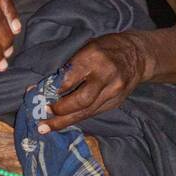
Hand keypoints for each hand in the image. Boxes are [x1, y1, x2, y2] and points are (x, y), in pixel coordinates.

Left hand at [37, 31, 154, 131]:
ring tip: (46, 128)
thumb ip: (70, 66)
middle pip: (80, 100)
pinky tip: (64, 123)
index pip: (70, 78)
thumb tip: (45, 84)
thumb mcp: (87, 47)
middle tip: (44, 113)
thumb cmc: (106, 48)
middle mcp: (105, 75)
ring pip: (86, 111)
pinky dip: (77, 118)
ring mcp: (113, 91)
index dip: (54, 90)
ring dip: (64, 122)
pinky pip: (93, 113)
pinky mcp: (116, 102)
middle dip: (60, 110)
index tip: (38, 94)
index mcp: (93, 56)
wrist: (137, 55)